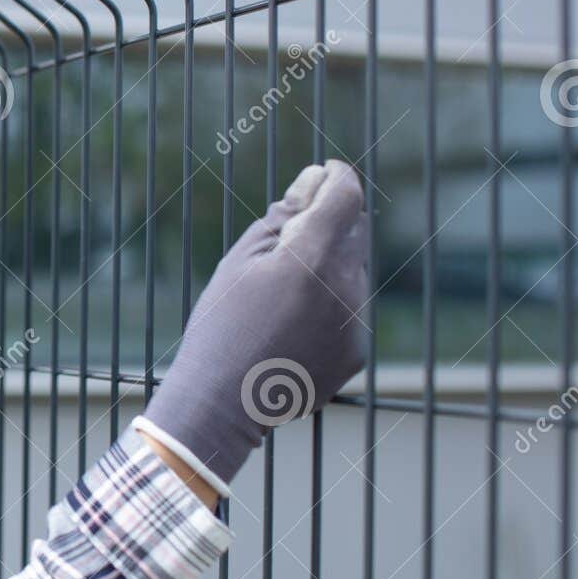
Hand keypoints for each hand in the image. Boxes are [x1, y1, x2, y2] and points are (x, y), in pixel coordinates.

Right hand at [138, 160, 369, 489]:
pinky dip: (329, 306)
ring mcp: (356, 322)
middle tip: (288, 236)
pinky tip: (290, 326)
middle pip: (354, 230)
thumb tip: (314, 181)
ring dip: (328, 267)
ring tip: (279, 296)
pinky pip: (350, 310)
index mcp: (313, 258)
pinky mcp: (357, 351)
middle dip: (329, 222)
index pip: (346, 195)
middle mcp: (346, 287)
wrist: (222, 402)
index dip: (335, 178)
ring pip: (353, 271)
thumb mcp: (239, 261)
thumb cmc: (220, 325)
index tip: (321, 175)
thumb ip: (284, 217)